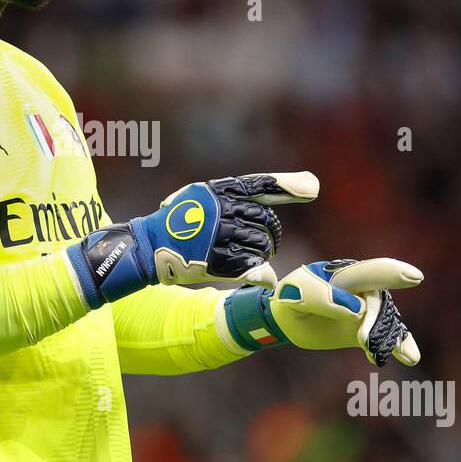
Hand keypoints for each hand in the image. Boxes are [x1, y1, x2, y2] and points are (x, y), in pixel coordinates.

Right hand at [65, 172, 318, 307]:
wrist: (148, 246)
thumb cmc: (178, 221)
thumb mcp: (200, 197)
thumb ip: (236, 197)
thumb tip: (274, 197)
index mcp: (217, 191)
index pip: (259, 186)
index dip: (288, 187)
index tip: (312, 188)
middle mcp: (219, 210)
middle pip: (267, 221)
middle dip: (273, 234)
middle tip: (270, 242)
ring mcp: (217, 235)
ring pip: (262, 244)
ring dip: (265, 252)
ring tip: (257, 257)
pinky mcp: (214, 260)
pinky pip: (251, 265)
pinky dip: (261, 271)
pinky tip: (261, 275)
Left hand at [223, 257, 422, 366]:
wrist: (291, 318)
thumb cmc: (292, 298)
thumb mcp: (294, 294)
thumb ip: (320, 297)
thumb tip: (356, 309)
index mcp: (343, 273)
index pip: (369, 272)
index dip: (391, 273)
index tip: (414, 278)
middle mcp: (362, 288)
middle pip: (379, 302)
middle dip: (374, 322)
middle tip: (362, 341)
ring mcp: (369, 307)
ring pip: (387, 320)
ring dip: (391, 338)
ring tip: (399, 355)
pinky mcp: (369, 327)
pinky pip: (389, 335)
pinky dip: (400, 345)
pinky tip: (410, 358)